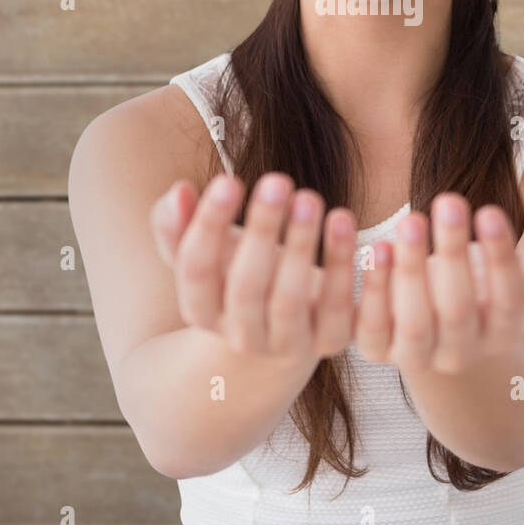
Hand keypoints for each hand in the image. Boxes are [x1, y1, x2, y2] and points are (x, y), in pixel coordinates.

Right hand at [149, 172, 358, 360]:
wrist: (290, 323)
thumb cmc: (240, 270)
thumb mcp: (208, 248)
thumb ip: (179, 222)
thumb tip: (180, 191)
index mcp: (202, 312)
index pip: (197, 271)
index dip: (208, 226)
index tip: (228, 180)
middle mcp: (242, 336)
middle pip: (245, 287)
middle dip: (261, 230)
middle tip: (277, 180)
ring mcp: (287, 344)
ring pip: (290, 300)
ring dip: (300, 245)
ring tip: (309, 197)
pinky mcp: (330, 340)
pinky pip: (340, 309)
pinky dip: (345, 267)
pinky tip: (343, 220)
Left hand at [354, 193, 523, 375]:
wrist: (427, 330)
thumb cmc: (473, 287)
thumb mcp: (507, 281)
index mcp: (501, 336)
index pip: (510, 301)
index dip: (501, 257)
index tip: (490, 210)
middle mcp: (461, 353)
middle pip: (460, 308)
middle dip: (454, 252)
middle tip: (449, 200)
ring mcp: (417, 357)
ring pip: (416, 320)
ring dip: (411, 269)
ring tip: (411, 220)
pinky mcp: (375, 350)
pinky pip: (371, 326)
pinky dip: (373, 287)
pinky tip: (378, 246)